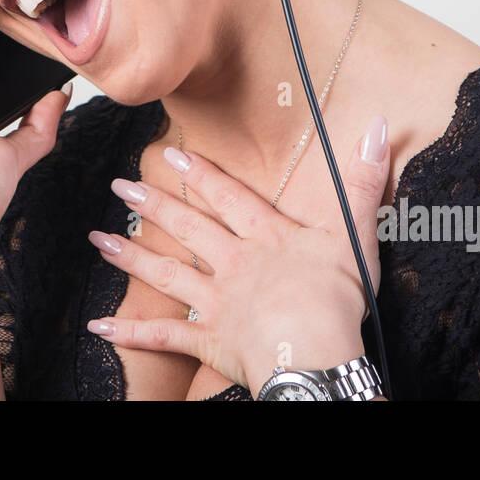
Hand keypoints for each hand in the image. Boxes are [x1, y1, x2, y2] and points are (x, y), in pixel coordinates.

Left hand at [86, 118, 391, 395]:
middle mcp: (234, 265)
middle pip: (189, 229)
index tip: (171, 154)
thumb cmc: (336, 298)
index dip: (201, 175)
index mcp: (267, 239)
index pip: (230, 198)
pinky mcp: (210, 342)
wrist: (313, 351)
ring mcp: (217, 303)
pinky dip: (132, 333)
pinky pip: (165, 336)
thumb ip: (363, 181)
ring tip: (100, 240)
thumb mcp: (356, 233)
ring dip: (132, 257)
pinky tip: (100, 326)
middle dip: (153, 205)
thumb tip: (379, 128)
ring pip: (167, 275)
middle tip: (118, 187)